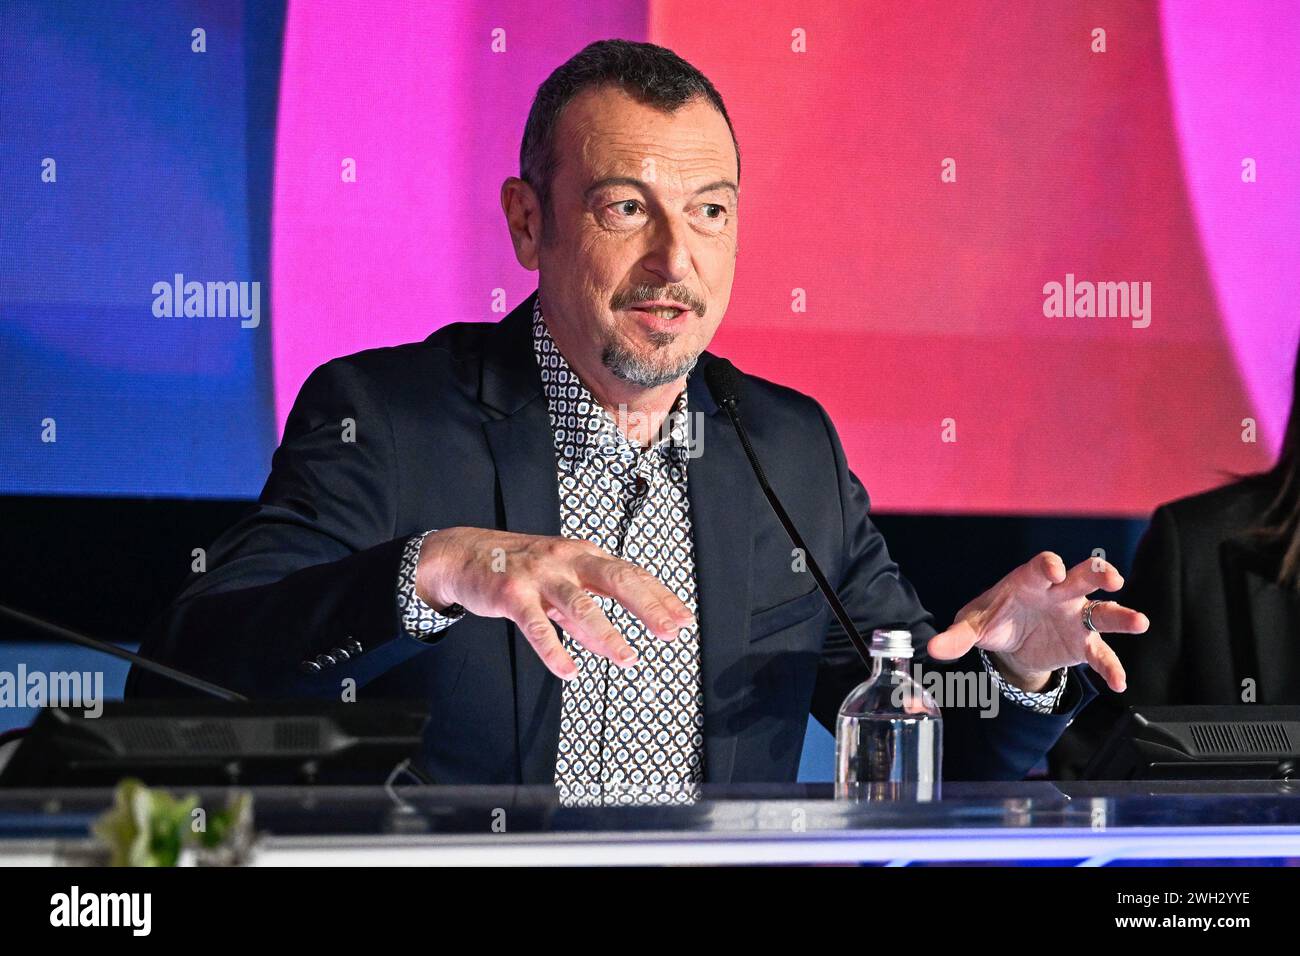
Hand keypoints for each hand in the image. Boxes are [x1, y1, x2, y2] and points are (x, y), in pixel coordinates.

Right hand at [415, 527, 694, 680]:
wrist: (463, 554)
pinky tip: (569, 671)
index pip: (631, 573)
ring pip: (580, 605)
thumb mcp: (556, 586)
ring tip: (628, 659)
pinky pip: (537, 625)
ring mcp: (540, 575)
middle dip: (648, 606)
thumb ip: (583, 614)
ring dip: (607, 634)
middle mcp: (567, 560)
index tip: (683, 619)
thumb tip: (608, 645)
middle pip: (617, 580)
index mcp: (583, 556)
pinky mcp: (512, 593)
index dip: (659, 596)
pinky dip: (554, 650)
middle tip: (671, 632)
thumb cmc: (517, 568)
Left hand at [925, 551, 1148, 692]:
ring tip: (1139, 622)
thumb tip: (932, 649)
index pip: (1041, 566)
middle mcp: (1059, 594)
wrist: (1012, 642)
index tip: (1053, 570)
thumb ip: (956, 637)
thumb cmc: (994, 620)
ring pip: (1103, 610)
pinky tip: (1118, 683)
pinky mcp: (1083, 644)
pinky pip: (1101, 654)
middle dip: (1096, 573)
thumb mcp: (972, 626)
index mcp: (1030, 581)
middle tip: (1109, 577)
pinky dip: (1110, 667)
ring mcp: (1076, 617)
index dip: (1048, 566)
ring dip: (1122, 615)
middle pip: (1082, 577)